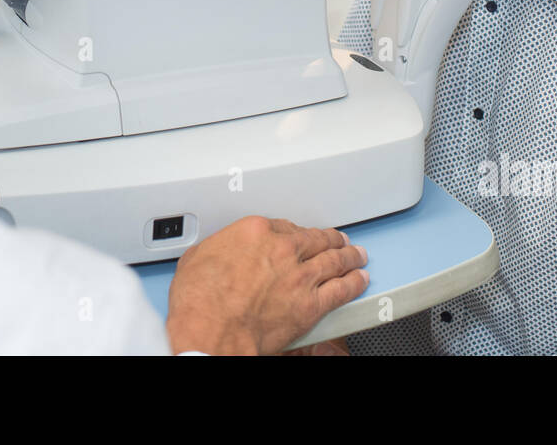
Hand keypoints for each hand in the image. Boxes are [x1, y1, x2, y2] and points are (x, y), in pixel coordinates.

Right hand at [165, 216, 368, 354]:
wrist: (212, 331)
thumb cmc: (199, 302)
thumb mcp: (196, 259)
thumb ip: (217, 250)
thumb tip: (217, 254)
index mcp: (255, 232)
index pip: (283, 226)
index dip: (293, 233)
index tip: (297, 237)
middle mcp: (283, 248)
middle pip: (315, 239)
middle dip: (328, 239)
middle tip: (336, 239)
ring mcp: (300, 275)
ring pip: (334, 259)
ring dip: (349, 256)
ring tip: (356, 254)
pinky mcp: (311, 303)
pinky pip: (342, 288)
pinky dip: (354, 282)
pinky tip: (360, 279)